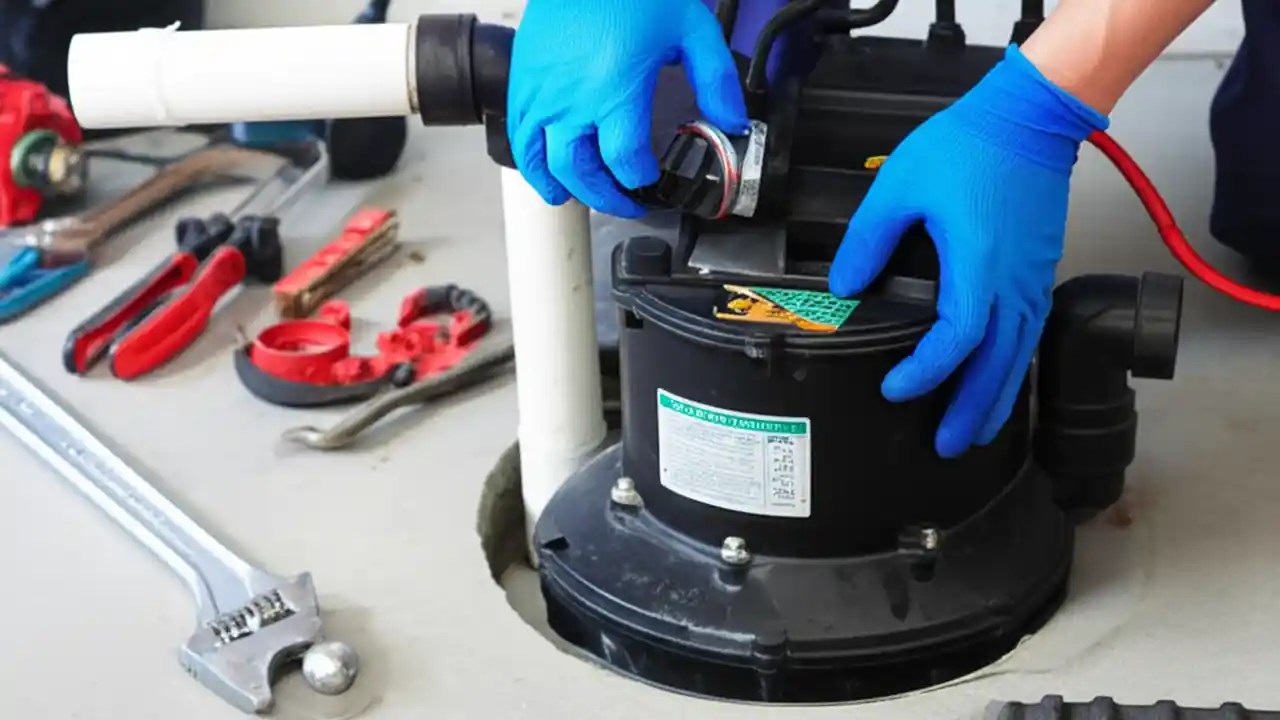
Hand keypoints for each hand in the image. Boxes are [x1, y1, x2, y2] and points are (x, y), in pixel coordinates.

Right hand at [507, 0, 748, 217]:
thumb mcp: (691, 28)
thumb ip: (715, 80)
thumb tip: (732, 122)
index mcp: (614, 92)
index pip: (624, 161)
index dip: (640, 178)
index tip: (650, 177)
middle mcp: (570, 101)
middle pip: (580, 172)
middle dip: (604, 196)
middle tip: (625, 202)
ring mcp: (540, 93)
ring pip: (543, 161)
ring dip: (561, 186)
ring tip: (574, 198)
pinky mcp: (521, 80)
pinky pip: (518, 134)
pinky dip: (530, 160)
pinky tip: (543, 168)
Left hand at [828, 46, 1107, 457]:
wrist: (1030, 117)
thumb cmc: (969, 146)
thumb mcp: (900, 187)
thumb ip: (868, 240)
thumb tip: (846, 285)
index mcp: (978, 266)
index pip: (957, 340)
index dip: (927, 372)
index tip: (896, 388)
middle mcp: (1013, 282)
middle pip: (997, 364)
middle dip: (971, 409)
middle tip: (949, 444)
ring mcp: (1032, 278)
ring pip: (1020, 354)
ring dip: (998, 396)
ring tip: (977, 430)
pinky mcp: (1039, 269)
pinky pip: (1029, 332)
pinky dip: (1015, 365)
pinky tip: (1001, 379)